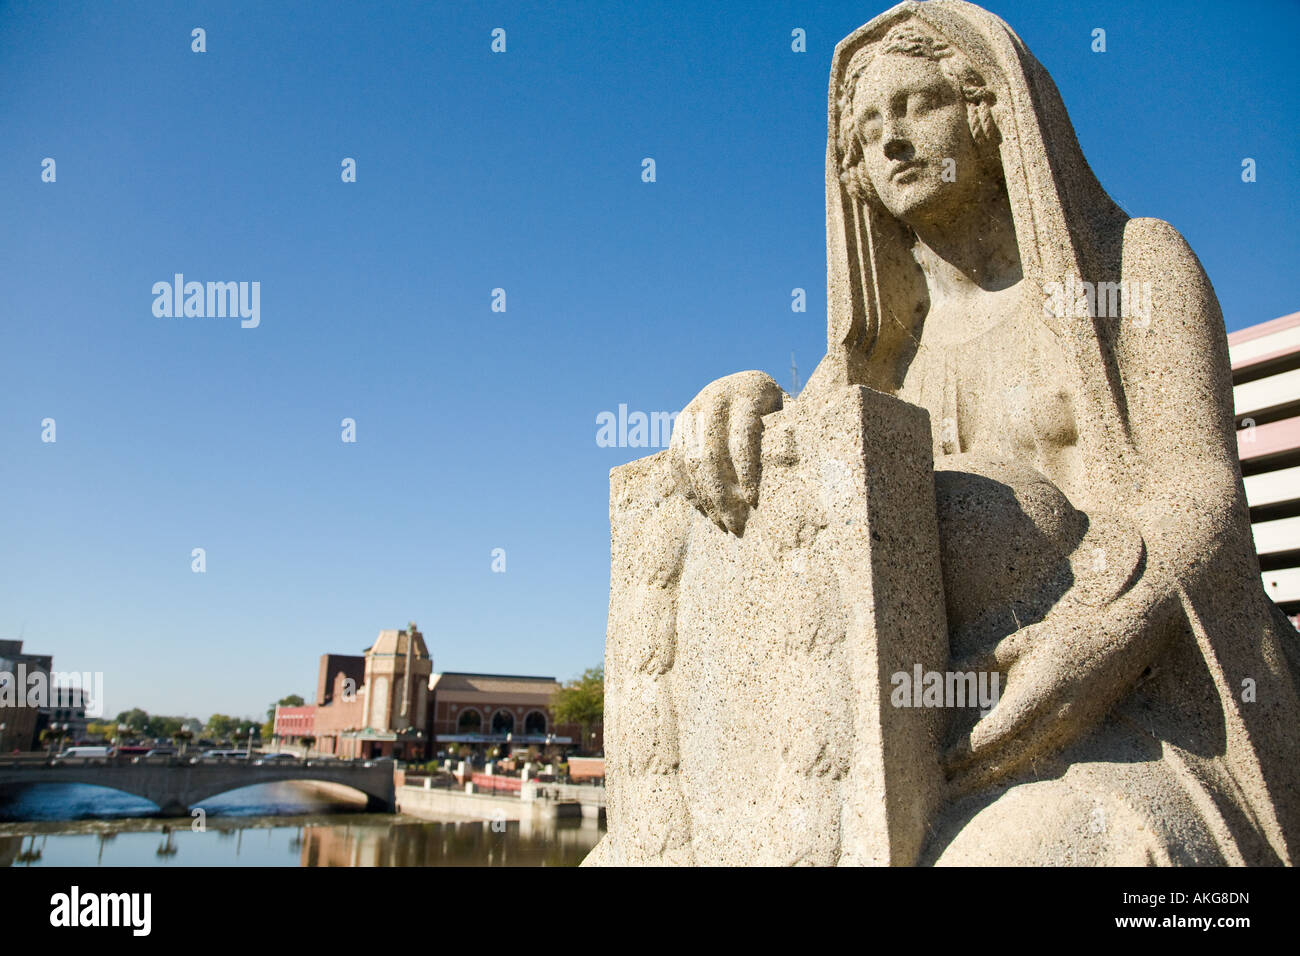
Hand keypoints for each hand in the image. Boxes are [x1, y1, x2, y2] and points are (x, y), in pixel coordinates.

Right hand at [670, 371, 784, 534]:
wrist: (752, 386)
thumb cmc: (784, 410)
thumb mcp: (792, 414)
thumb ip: (793, 435)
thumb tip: (800, 473)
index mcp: (749, 391)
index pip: (742, 437)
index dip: (746, 472)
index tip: (753, 503)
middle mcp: (716, 395)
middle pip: (711, 453)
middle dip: (722, 494)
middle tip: (735, 526)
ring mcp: (695, 408)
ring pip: (691, 460)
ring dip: (704, 497)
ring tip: (721, 524)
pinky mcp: (681, 423)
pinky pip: (676, 460)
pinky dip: (688, 488)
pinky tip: (702, 510)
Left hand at [942, 581, 1178, 793]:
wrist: (1120, 643)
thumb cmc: (1062, 639)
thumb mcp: (1016, 646)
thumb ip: (980, 664)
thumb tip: (944, 678)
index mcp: (1037, 694)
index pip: (996, 733)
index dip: (968, 751)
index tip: (943, 760)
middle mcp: (1056, 719)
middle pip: (1008, 758)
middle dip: (974, 776)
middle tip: (945, 789)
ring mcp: (1070, 731)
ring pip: (1025, 764)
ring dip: (993, 779)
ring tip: (963, 789)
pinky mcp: (1078, 736)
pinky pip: (1042, 761)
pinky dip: (1017, 771)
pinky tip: (996, 778)